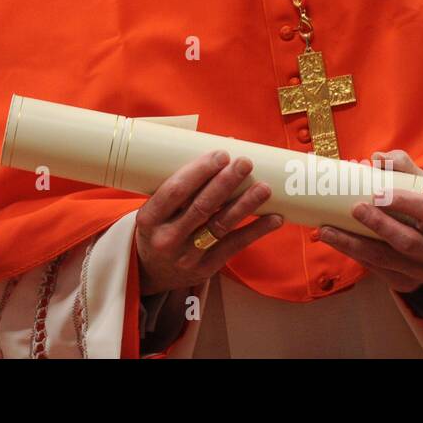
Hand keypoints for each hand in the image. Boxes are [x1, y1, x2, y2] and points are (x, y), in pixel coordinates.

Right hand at [135, 150, 282, 296]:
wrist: (151, 271)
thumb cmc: (157, 228)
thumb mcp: (155, 209)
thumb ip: (181, 186)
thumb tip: (222, 150)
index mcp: (149, 218)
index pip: (175, 190)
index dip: (200, 171)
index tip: (221, 154)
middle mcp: (167, 238)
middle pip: (202, 207)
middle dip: (226, 182)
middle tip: (245, 163)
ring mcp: (187, 256)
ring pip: (221, 226)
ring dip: (245, 205)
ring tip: (264, 187)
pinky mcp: (206, 268)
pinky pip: (234, 246)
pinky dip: (256, 230)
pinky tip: (274, 218)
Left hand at [314, 149, 422, 292]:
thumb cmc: (419, 204)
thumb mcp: (417, 183)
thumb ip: (401, 165)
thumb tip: (378, 157)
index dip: (405, 202)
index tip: (378, 192)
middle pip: (408, 241)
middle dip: (379, 225)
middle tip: (354, 208)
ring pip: (385, 260)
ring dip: (353, 244)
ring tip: (326, 229)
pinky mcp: (404, 283)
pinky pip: (375, 270)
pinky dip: (353, 254)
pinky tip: (335, 240)